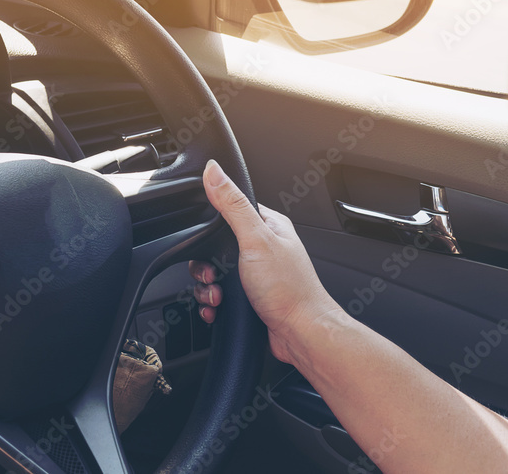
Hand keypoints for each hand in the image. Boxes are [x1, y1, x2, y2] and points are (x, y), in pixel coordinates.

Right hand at [189, 160, 341, 362]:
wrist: (302, 336)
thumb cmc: (290, 290)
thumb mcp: (256, 240)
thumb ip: (232, 205)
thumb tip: (214, 170)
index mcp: (268, 225)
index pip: (229, 210)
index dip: (210, 225)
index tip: (206, 241)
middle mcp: (262, 248)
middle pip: (214, 246)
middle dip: (205, 265)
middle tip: (213, 274)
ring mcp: (255, 274)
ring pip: (214, 273)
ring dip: (208, 288)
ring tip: (218, 296)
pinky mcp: (249, 297)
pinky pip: (219, 295)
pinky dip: (213, 304)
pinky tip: (218, 309)